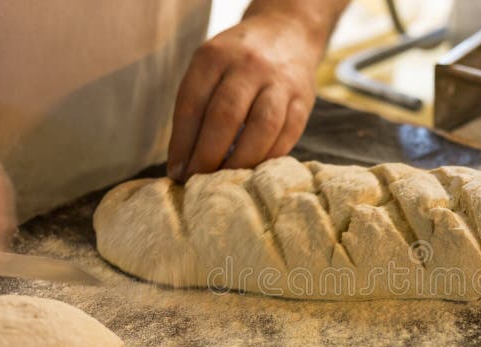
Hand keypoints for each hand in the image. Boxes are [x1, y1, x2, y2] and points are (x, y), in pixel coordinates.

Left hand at [168, 13, 320, 180]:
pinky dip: (268, 158)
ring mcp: (279, 82)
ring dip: (240, 162)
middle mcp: (248, 65)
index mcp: (215, 56)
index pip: (193, 105)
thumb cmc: (238, 60)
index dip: (183, 143)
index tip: (177, 171)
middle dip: (208, 156)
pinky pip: (286, 136)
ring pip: (261, 129)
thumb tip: (183, 162)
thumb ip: (197, 104)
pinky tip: (253, 170)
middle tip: (198, 181)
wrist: (287, 32)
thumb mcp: (211, 66)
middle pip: (225, 117)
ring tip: (226, 180)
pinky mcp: (303, 100)